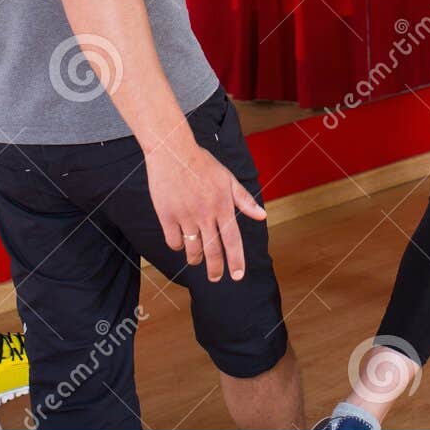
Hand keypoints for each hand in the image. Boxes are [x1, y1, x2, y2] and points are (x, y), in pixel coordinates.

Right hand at [143, 137, 266, 281]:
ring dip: (195, 259)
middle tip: (216, 278)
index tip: (237, 276)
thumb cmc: (202, 163)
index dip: (236, 261)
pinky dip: (178, 246)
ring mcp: (185, 215)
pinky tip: (181, 243)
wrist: (172, 150)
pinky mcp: (167, 215)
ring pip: (192, 249)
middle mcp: (205, 213)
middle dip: (216, 269)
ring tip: (197, 261)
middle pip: (213, 251)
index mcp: (222, 205)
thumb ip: (244, 200)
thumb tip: (262, 216)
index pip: (233, 240)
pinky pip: (173, 240)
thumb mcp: (227, 178)